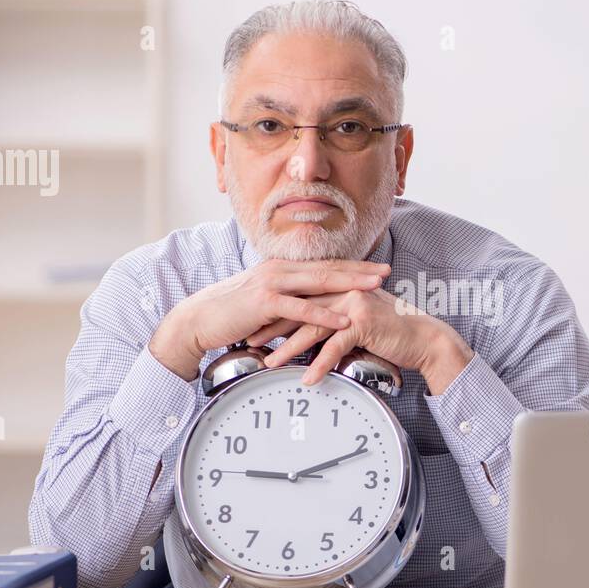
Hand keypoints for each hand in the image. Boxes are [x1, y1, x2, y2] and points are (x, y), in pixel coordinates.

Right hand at [148, 259, 391, 380]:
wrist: (200, 320)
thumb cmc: (233, 315)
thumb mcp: (266, 303)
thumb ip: (289, 303)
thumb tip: (310, 311)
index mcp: (282, 270)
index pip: (324, 266)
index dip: (353, 267)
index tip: (378, 268)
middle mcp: (280, 270)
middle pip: (328, 269)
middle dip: (360, 271)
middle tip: (387, 272)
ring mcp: (272, 284)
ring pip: (318, 283)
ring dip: (349, 285)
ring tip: (374, 289)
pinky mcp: (264, 302)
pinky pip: (301, 309)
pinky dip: (324, 316)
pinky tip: (344, 321)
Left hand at [243, 287, 474, 393]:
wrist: (423, 338)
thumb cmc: (392, 332)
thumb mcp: (357, 322)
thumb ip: (334, 321)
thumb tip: (311, 334)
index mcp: (339, 286)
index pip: (300, 298)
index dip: (276, 312)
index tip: (255, 324)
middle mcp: (344, 290)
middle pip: (300, 309)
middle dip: (273, 327)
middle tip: (250, 340)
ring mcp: (353, 304)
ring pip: (313, 327)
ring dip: (289, 348)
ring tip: (270, 363)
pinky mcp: (363, 322)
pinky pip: (335, 346)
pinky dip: (320, 364)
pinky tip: (308, 378)